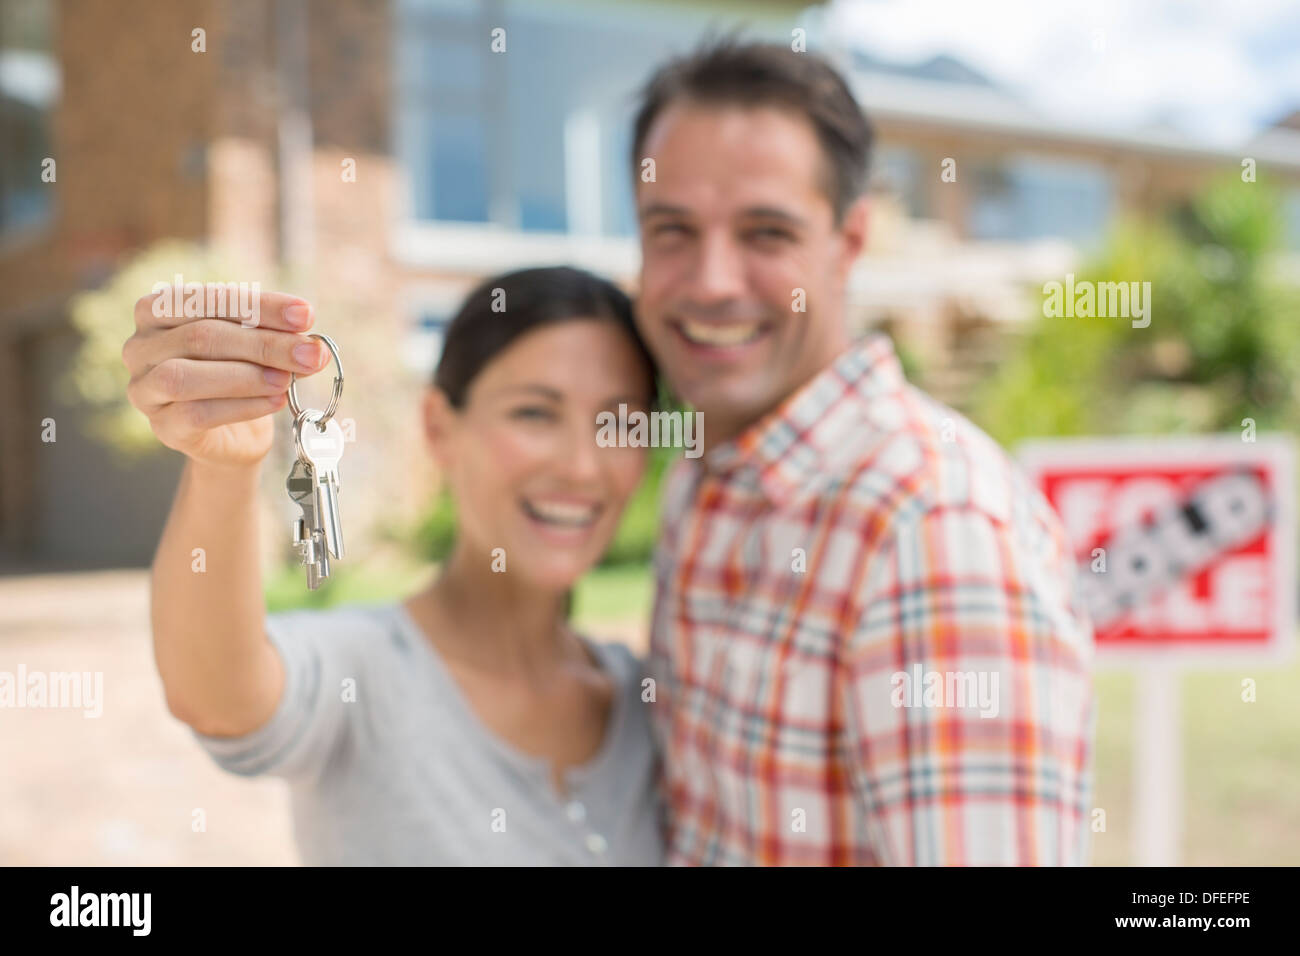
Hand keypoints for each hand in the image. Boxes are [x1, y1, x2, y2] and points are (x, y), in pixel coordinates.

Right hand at [122, 288, 329, 468]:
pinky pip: (196, 414)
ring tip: (287, 380)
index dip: (259, 305)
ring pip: (185, 376)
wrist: (234, 436)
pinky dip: (242, 407)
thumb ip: (275, 337)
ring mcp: (144, 388)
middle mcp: (140, 346)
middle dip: (264, 344)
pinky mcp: (162, 427)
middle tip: (310, 354)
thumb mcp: (258, 347)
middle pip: (201, 336)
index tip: (305, 315)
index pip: (207, 298)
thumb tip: (311, 344)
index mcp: (157, 309)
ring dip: (246, 377)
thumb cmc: (241, 375)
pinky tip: (275, 401)